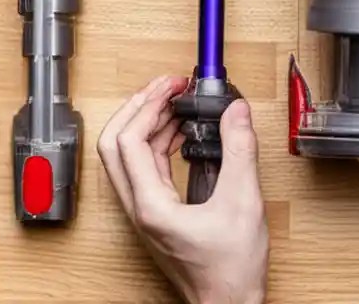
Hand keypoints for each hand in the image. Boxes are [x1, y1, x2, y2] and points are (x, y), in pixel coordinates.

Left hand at [97, 76, 268, 303]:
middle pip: (114, 145)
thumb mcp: (243, 202)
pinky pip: (145, 169)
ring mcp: (144, 213)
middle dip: (137, 108)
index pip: (129, 141)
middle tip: (165, 87)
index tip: (171, 87)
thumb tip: (236, 113)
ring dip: (147, 123)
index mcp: (151, 206)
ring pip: (127, 156)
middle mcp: (139, 209)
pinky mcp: (155, 215)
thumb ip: (240, 151)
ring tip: (175, 102)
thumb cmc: (230, 270)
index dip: (148, 106)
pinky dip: (158, 143)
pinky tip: (181, 132)